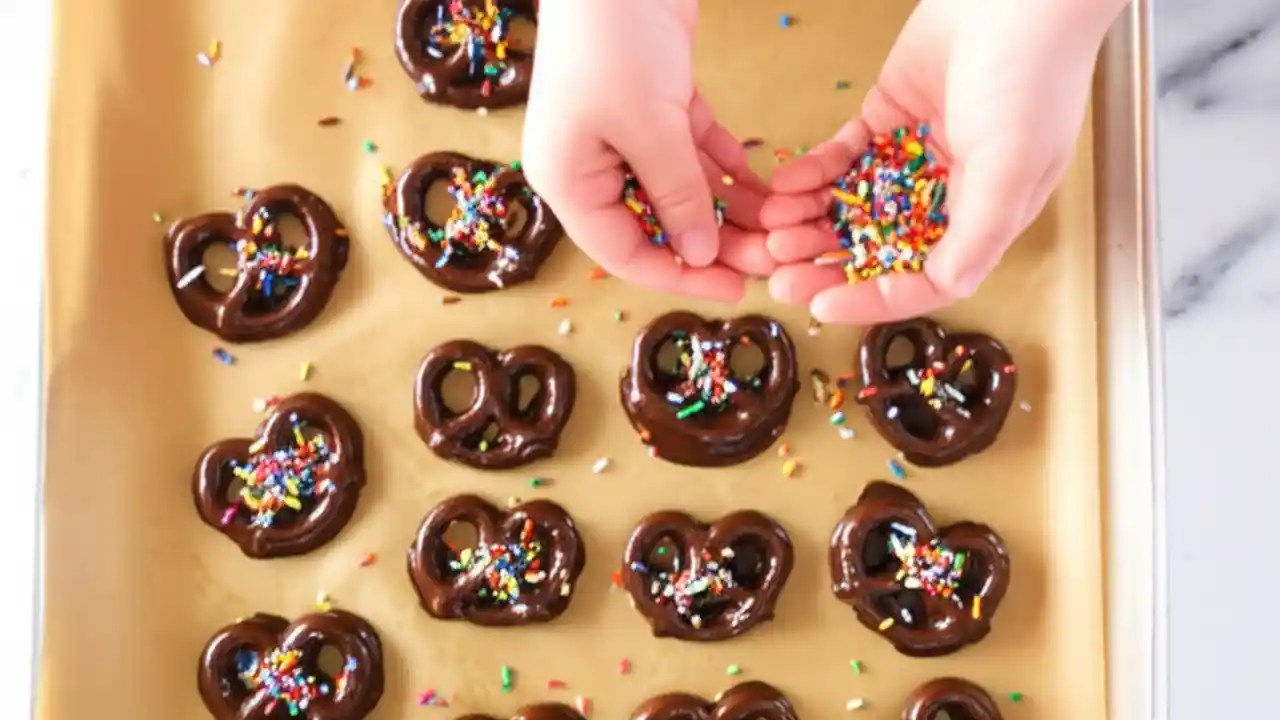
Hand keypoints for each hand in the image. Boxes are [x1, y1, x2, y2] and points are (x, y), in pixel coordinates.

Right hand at [523, 0, 774, 302]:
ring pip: (685, 190)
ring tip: (783, 227)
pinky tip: (770, 189)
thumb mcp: (649, 129)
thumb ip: (677, 196)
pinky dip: (729, 169)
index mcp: (569, 182)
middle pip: (660, 225)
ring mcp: (624, 134)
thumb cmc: (614, 43)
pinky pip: (695, 153)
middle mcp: (593, 166)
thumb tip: (701, 255)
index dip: (680, 277)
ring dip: (732, 210)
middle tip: (774, 258)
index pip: (625, 253)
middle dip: (717, 243)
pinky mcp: (657, 104)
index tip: (734, 289)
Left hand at [764, 0, 1123, 322]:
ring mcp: (913, 157)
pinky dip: (813, 173)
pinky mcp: (886, 118)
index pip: (922, 278)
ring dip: (812, 221)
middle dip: (826, 264)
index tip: (821, 307)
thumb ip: (977, 236)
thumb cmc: (1031, 80)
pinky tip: (784, 185)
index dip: (871, 298)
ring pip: (852, 206)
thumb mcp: (1012, 169)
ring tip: (771, 232)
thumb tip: (946, 287)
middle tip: (778, 276)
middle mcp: (947, 195)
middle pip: (876, 247)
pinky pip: (841, 158)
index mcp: (984, 217)